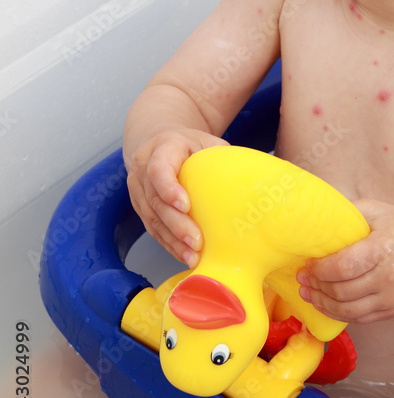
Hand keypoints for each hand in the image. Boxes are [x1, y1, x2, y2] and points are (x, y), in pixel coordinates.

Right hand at [125, 129, 227, 265]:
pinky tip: (184, 254)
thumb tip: (252, 178)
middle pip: (155, 201)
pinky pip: (152, 228)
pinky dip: (169, 243)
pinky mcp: (140, 207)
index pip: (158, 170)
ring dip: (172, 240)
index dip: (169, 189)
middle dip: (176, 224)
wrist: (159, 143)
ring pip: (152, 218)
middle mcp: (142, 169)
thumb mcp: (206, 142)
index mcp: (160, 148)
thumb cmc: (189, 144)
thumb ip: (221, 156)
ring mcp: (137, 189)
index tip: (186, 206)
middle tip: (196, 242)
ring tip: (192, 255)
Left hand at [296, 200, 393, 322]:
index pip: (344, 267)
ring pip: (347, 309)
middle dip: (316, 286)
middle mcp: (392, 276)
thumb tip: (310, 217)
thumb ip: (345, 212)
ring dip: (322, 303)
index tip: (308, 264)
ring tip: (308, 293)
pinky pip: (358, 318)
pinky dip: (337, 313)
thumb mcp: (375, 210)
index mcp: (386, 248)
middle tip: (302, 278)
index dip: (320, 270)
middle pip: (342, 291)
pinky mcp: (393, 311)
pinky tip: (324, 303)